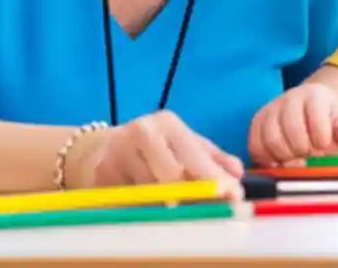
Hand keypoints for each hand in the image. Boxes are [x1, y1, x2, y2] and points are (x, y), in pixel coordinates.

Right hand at [68, 110, 243, 196]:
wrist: (102, 149)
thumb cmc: (153, 149)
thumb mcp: (185, 145)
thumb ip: (213, 158)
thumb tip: (236, 173)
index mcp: (167, 123)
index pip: (194, 157)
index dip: (215, 180)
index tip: (232, 197)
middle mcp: (141, 133)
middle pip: (173, 177)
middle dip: (196, 198)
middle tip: (211, 213)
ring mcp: (118, 155)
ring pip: (153, 194)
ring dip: (171, 208)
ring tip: (180, 210)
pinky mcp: (101, 177)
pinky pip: (132, 203)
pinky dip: (147, 210)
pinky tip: (152, 208)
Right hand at [248, 83, 337, 166]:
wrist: (309, 105)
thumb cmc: (327, 116)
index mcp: (314, 96)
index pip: (316, 119)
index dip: (321, 140)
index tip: (324, 148)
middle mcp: (289, 99)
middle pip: (291, 130)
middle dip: (303, 150)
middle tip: (310, 156)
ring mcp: (270, 109)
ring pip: (272, 139)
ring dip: (285, 156)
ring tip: (296, 159)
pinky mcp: (257, 122)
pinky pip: (255, 145)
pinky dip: (266, 158)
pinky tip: (280, 161)